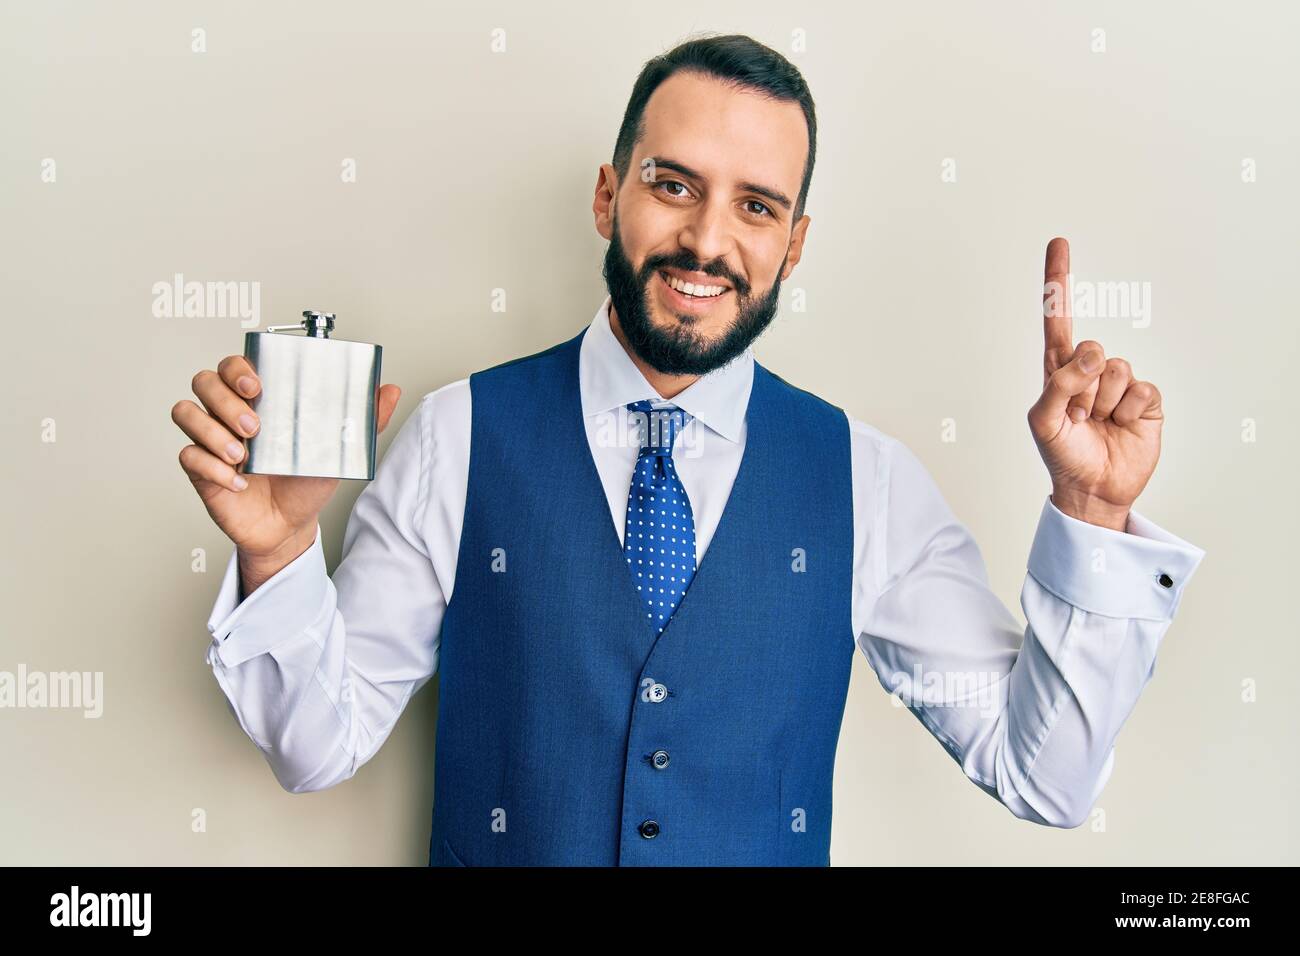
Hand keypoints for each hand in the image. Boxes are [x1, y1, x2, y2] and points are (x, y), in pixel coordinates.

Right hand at [173, 355, 401, 561]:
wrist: (291, 526)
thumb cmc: (306, 481)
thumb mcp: (338, 449)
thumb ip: (364, 420)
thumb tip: (389, 390)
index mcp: (258, 399)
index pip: (233, 365)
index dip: (237, 367)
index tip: (257, 384)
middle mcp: (228, 413)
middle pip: (204, 381)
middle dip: (226, 399)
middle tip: (256, 425)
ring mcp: (211, 439)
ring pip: (186, 411)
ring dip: (212, 430)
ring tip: (244, 454)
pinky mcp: (200, 469)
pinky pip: (188, 455)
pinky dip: (211, 466)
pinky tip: (238, 481)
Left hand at [1026, 238, 1162, 531]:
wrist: (1094, 490)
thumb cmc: (1062, 454)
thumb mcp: (1045, 422)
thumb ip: (1060, 383)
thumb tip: (1092, 353)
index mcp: (1058, 369)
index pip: (1057, 319)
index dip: (1058, 281)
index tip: (1058, 243)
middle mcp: (1090, 370)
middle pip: (1093, 349)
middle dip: (1084, 387)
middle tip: (1080, 417)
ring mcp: (1119, 384)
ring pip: (1119, 371)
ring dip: (1106, 404)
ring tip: (1099, 425)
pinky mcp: (1146, 400)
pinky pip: (1142, 390)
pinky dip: (1130, 412)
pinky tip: (1123, 427)